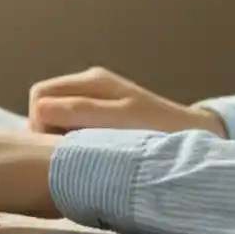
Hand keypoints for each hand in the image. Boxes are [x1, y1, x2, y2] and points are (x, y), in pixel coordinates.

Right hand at [28, 67, 227, 137]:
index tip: (61, 149)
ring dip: (59, 134)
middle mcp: (90, 82)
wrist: (195, 135)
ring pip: (54, 114)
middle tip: (69, 153)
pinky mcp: (101, 111)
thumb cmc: (161, 130)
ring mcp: (95, 96)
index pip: (40, 97)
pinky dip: (71, 136)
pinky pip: (69, 120)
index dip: (42, 125)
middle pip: (42, 102)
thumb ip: (81, 112)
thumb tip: (40, 110)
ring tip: (83, 152)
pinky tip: (90, 149)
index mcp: (92, 80)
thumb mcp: (121, 120)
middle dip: (47, 128)